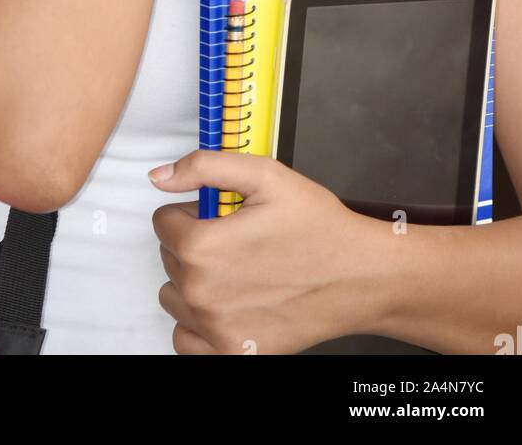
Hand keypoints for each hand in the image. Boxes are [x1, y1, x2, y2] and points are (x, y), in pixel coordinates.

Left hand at [149, 150, 385, 354]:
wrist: (362, 276)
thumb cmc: (319, 228)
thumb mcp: (263, 176)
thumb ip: (203, 167)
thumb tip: (160, 177)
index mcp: (203, 247)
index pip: (163, 221)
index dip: (193, 211)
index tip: (221, 215)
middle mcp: (202, 294)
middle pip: (169, 257)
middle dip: (195, 242)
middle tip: (238, 239)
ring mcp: (216, 329)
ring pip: (174, 296)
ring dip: (194, 281)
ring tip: (237, 270)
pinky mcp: (233, 354)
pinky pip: (186, 339)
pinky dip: (199, 323)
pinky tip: (229, 304)